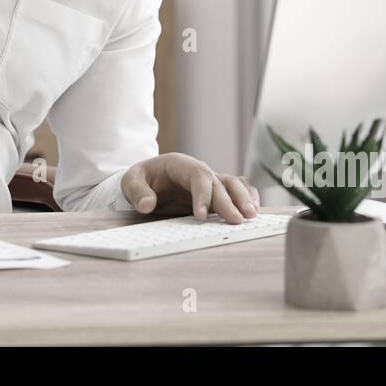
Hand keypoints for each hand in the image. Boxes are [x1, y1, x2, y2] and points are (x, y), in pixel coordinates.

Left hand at [121, 153, 260, 223]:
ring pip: (233, 184)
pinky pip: (236, 189)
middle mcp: (199, 170)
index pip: (198, 176)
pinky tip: (254, 210)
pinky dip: (247, 197)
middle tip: (236, 221)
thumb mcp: (130, 182)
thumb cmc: (141, 179)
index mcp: (180, 164)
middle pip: (219, 183)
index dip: (202, 195)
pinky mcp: (215, 192)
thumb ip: (137, 192)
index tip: (200, 216)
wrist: (148, 179)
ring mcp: (209, 180)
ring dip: (243, 198)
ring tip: (251, 216)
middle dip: (229, 202)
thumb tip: (146, 205)